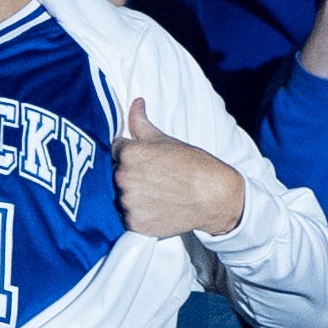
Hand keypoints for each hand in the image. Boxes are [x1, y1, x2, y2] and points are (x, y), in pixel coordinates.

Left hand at [115, 99, 246, 239]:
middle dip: (127, 174)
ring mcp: (127, 202)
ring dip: (129, 195)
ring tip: (153, 193)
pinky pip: (125, 217)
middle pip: (113, 174)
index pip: (114, 150)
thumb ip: (142, 123)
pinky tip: (153, 207)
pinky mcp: (133, 223)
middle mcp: (123, 178)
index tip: (143, 160)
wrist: (214, 197)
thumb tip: (135, 103)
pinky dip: (136, 213)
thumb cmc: (193, 165)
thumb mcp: (166, 140)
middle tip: (151, 177)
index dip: (128, 153)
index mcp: (128, 154)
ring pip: (117, 196)